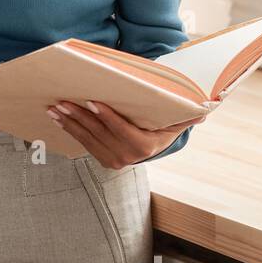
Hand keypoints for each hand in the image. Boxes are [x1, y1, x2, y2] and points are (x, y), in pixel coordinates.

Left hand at [46, 99, 205, 167]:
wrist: (152, 150)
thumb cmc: (162, 130)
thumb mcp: (175, 124)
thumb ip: (186, 117)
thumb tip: (206, 109)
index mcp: (143, 147)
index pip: (120, 129)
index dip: (105, 116)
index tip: (91, 101)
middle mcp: (126, 157)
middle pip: (99, 133)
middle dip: (79, 116)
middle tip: (63, 101)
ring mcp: (112, 160)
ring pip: (87, 138)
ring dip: (69, 122)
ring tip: (55, 108)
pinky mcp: (102, 160)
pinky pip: (83, 143)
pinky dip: (70, 130)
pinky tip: (58, 118)